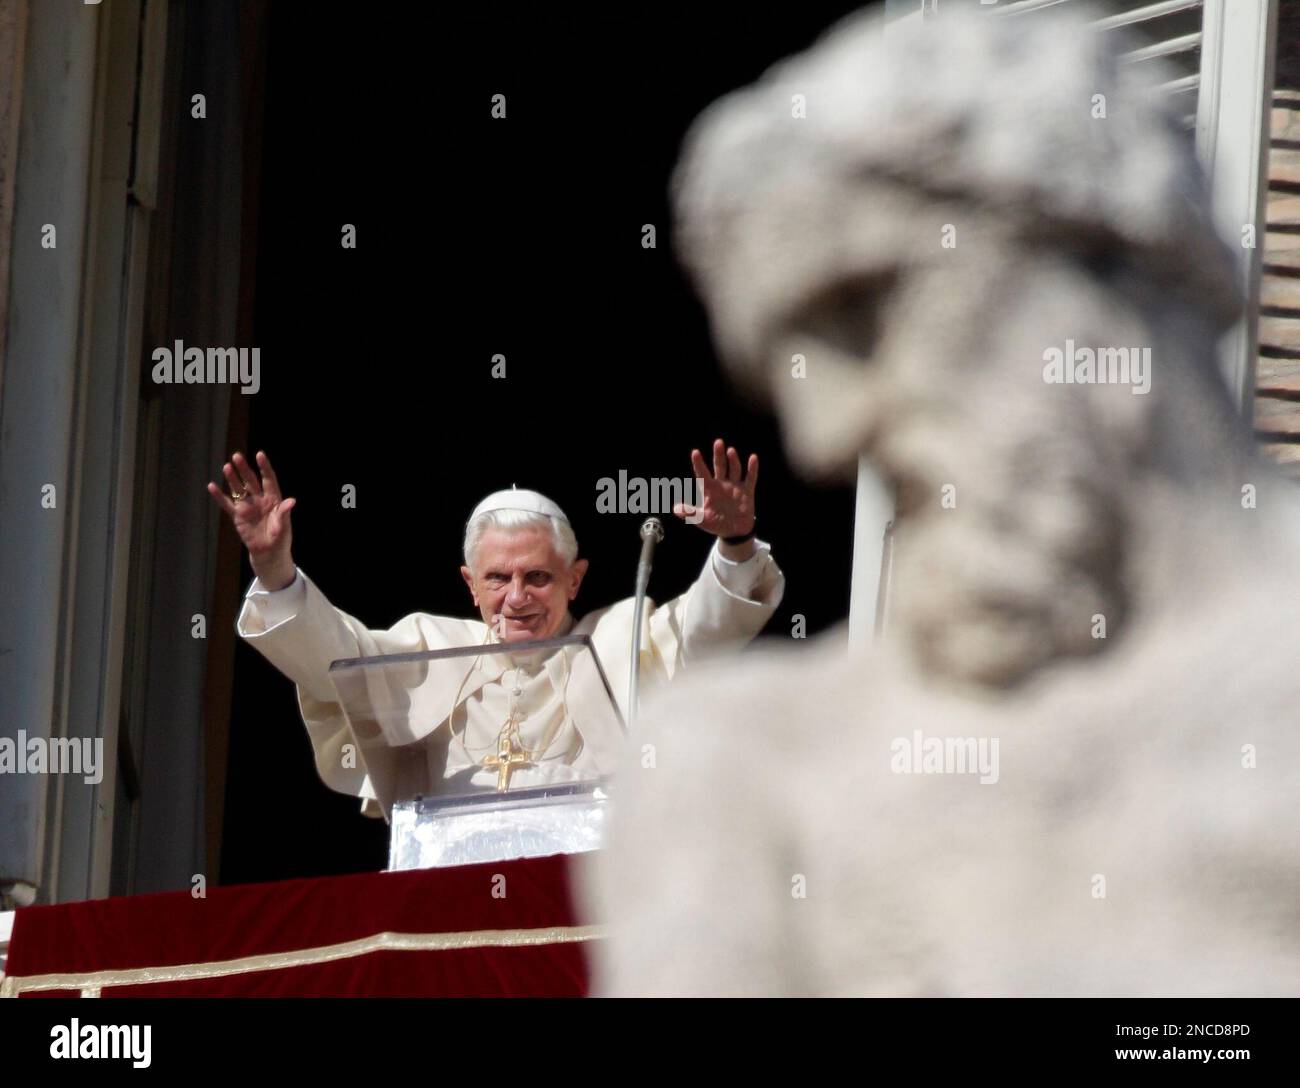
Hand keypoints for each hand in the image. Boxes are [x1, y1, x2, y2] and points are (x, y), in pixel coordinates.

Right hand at [206, 450, 296, 589]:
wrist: (268, 554)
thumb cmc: (280, 540)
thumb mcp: (284, 527)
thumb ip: (284, 513)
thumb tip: (291, 501)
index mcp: (274, 500)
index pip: (269, 480)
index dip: (264, 467)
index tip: (259, 454)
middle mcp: (259, 500)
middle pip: (251, 481)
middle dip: (244, 469)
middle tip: (237, 456)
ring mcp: (248, 507)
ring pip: (239, 489)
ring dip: (232, 478)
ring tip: (226, 466)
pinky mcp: (238, 516)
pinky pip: (227, 504)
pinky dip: (219, 496)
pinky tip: (211, 486)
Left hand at [673, 438, 758, 541]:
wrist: (734, 532)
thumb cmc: (715, 523)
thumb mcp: (701, 519)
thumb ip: (690, 513)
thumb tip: (675, 509)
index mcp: (709, 489)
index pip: (702, 474)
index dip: (699, 463)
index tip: (695, 452)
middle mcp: (722, 484)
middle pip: (720, 466)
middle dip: (718, 455)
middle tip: (718, 442)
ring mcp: (735, 486)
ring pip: (734, 469)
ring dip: (733, 460)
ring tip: (730, 450)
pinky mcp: (747, 491)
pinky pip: (750, 478)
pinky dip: (752, 469)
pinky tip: (753, 458)